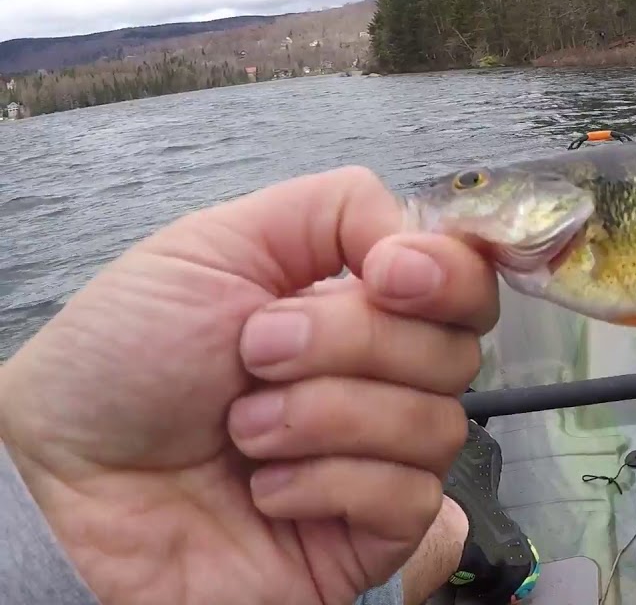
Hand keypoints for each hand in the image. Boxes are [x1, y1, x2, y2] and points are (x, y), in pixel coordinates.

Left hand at [0, 167, 497, 604]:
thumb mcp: (214, 245)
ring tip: (242, 431)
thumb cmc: (119, 364)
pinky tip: (265, 489)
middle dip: (349, 343)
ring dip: (326, 417)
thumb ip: (334, 211)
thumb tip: (421, 239)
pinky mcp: (371, 534)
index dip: (446, 273)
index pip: (465, 280)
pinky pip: (411, 498)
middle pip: (456, 348)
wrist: (62, 483)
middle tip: (255, 354)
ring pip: (438, 423)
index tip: (385, 275)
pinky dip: (328, 484)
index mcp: (354, 302)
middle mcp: (379, 376)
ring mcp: (379, 456)